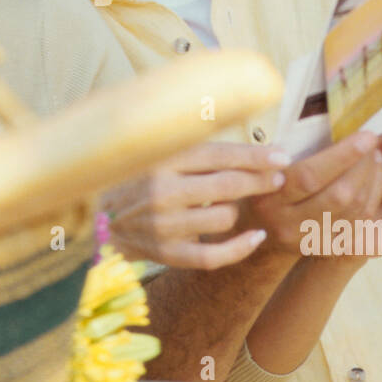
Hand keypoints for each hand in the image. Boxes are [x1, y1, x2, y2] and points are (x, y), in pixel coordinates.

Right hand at [100, 142, 288, 268]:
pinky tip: (256, 237)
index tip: (282, 156)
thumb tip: (241, 126)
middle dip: (260, 180)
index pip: (218, 155)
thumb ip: (192, 142)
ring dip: (237, 210)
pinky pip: (215, 255)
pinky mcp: (167, 253)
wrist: (98, 219)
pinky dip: (241, 247)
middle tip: (278, 177)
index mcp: (161, 160)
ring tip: (231, 203)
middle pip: (228, 185)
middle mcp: (162, 191)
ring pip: (225, 217)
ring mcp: (164, 225)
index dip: (255, 156)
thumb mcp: (156, 151)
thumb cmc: (136, 178)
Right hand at [249, 130, 381, 259]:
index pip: (310, 176)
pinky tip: (374, 178)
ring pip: (355, 211)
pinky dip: (372, 198)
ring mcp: (309, 240)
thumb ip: (276, 154)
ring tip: (375, 156)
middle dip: (363, 166)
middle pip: (339, 196)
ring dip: (372, 180)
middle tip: (372, 142)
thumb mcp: (255, 171)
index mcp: (269, 200)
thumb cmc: (256, 188)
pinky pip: (360, 223)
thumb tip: (317, 121)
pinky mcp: (326, 248)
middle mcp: (289, 224)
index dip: (342, 155)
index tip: (364, 135)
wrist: (252, 233)